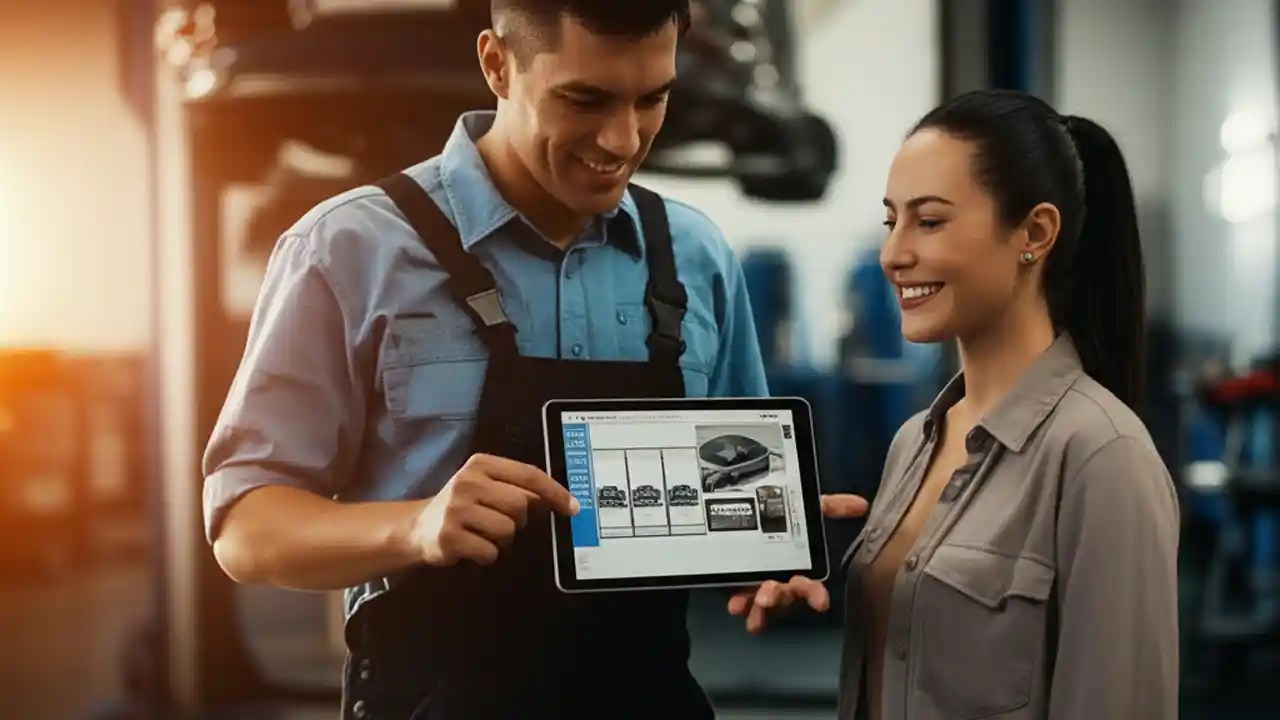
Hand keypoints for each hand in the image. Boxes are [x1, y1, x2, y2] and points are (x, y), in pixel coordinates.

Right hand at [413, 453, 579, 566]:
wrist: (417, 527)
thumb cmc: (462, 506)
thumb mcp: (486, 486)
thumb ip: (518, 488)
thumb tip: (560, 501)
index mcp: (481, 464)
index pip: (529, 474)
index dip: (555, 492)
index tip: (573, 508)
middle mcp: (468, 482)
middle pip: (521, 505)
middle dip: (520, 521)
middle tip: (501, 523)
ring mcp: (456, 509)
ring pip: (507, 530)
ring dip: (503, 541)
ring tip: (484, 535)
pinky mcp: (449, 537)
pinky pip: (490, 552)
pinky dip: (487, 555)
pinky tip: (472, 547)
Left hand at [727, 493, 869, 632]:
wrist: (748, 515)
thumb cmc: (782, 519)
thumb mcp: (806, 509)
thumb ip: (833, 507)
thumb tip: (861, 504)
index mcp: (799, 570)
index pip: (811, 587)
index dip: (816, 595)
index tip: (821, 602)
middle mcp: (782, 582)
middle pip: (785, 596)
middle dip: (780, 598)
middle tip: (770, 596)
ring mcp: (760, 587)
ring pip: (763, 603)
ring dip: (759, 606)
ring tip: (756, 600)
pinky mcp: (739, 587)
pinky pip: (741, 602)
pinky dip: (740, 605)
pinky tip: (736, 607)